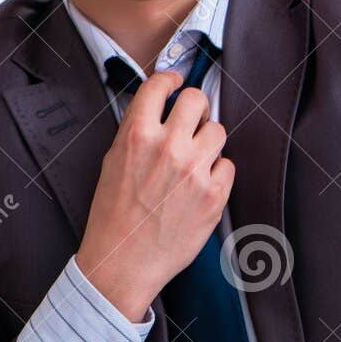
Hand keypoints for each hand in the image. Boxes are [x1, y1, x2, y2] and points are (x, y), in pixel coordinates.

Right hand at [75, 70, 233, 321]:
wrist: (122, 262)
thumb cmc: (113, 216)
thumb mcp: (112, 163)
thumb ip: (136, 131)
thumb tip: (158, 107)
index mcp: (137, 135)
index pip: (160, 85)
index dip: (170, 79)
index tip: (175, 83)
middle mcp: (168, 147)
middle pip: (197, 100)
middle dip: (195, 108)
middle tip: (191, 120)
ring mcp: (194, 170)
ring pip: (218, 130)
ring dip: (208, 140)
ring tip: (195, 157)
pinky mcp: (214, 194)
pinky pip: (227, 164)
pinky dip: (217, 172)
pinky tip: (200, 185)